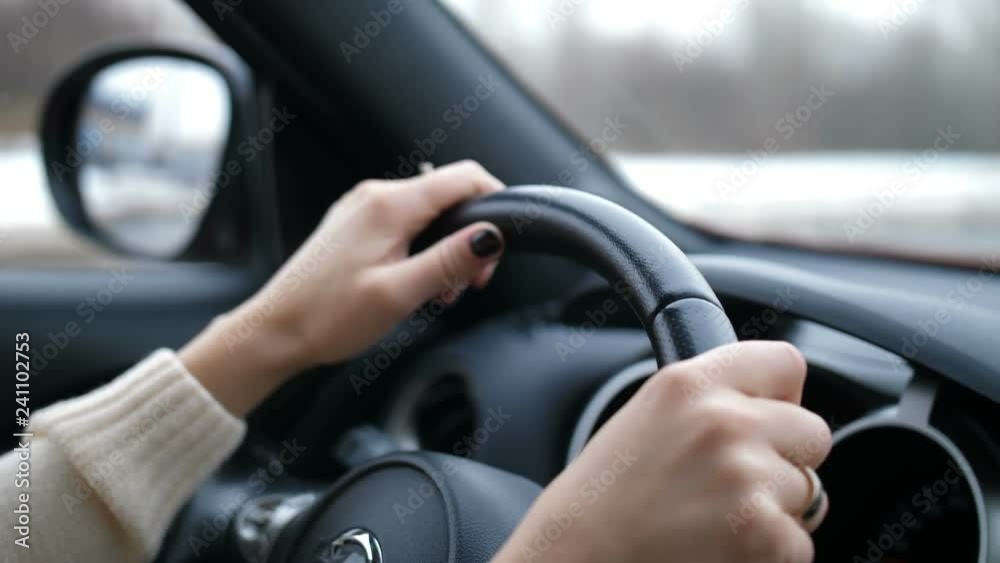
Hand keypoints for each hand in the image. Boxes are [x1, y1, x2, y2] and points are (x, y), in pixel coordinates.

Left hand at [181, 161, 505, 415]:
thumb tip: (492, 236)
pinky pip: (406, 225)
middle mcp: (376, 196)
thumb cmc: (326, 317)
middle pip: (449, 196)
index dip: (495, 205)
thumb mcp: (399, 294)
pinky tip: (415, 284)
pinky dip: (422, 251)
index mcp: (389, 205)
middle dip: (469, 237)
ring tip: (437, 293)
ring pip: (429, 214)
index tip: (500, 248)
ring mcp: (363, 209)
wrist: (274, 330)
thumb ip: (449, 260)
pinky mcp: (356, 226)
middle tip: (466, 284)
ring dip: (445, 250)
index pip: (465, 177)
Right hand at [495, 341, 831, 562]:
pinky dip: (770, 554)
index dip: (783, 396)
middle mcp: (722, 420)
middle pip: (813, 431)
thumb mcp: (650, 414)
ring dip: (776, 512)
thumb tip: (776, 404)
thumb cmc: (604, 496)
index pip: (786, 362)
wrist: (577, 556)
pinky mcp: (761, 531)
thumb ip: (711, 399)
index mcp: (690, 382)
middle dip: (787, 461)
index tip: (768, 417)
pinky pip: (800, 543)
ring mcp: (745, 476)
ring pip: (810, 492)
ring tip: (715, 520)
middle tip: (735, 484)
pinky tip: (720, 548)